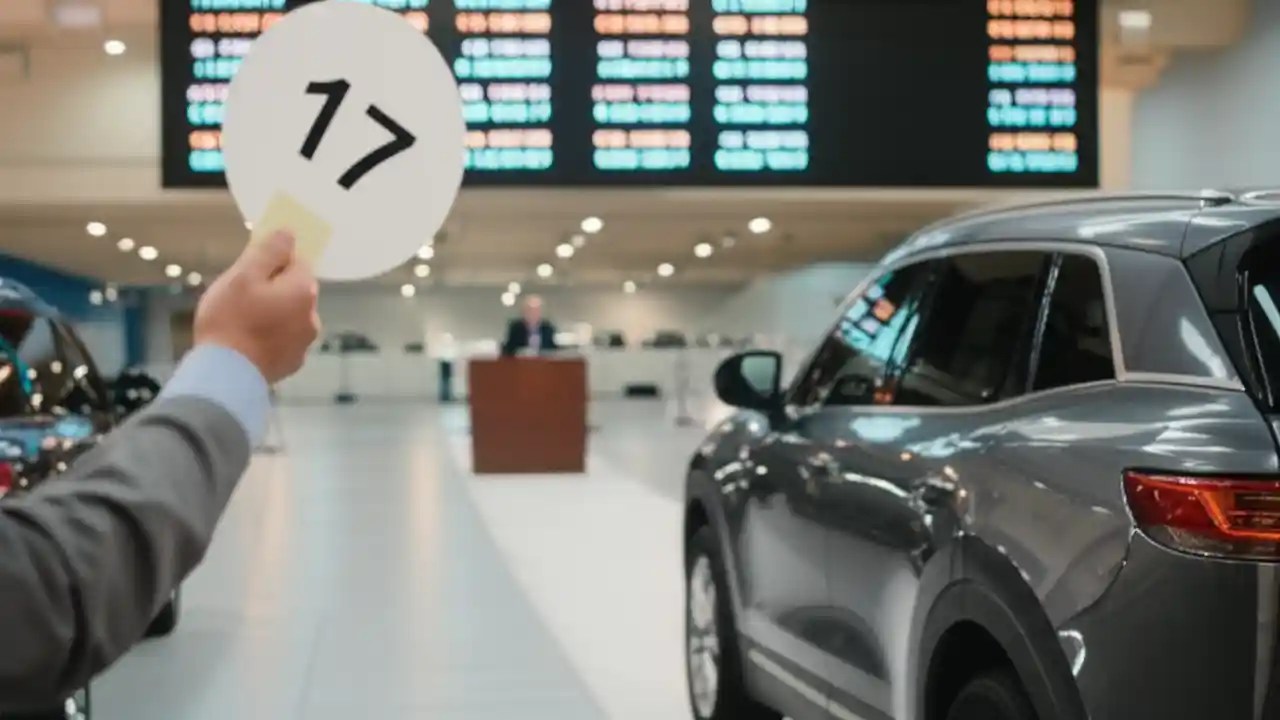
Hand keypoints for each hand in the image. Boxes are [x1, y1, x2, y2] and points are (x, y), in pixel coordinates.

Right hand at [194, 232, 320, 383]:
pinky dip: (271, 336)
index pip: (297, 261)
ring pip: (290, 315)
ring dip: (273, 313)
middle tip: (240, 297)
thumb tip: (290, 233)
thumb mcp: (243, 275)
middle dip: (272, 288)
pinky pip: (284, 339)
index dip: (273, 262)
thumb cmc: (230, 319)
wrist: (225, 375)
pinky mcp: (293, 362)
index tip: (250, 271)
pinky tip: (248, 341)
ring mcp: (304, 342)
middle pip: (294, 289)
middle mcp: (312, 315)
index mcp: (304, 290)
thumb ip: (269, 251)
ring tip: (241, 322)